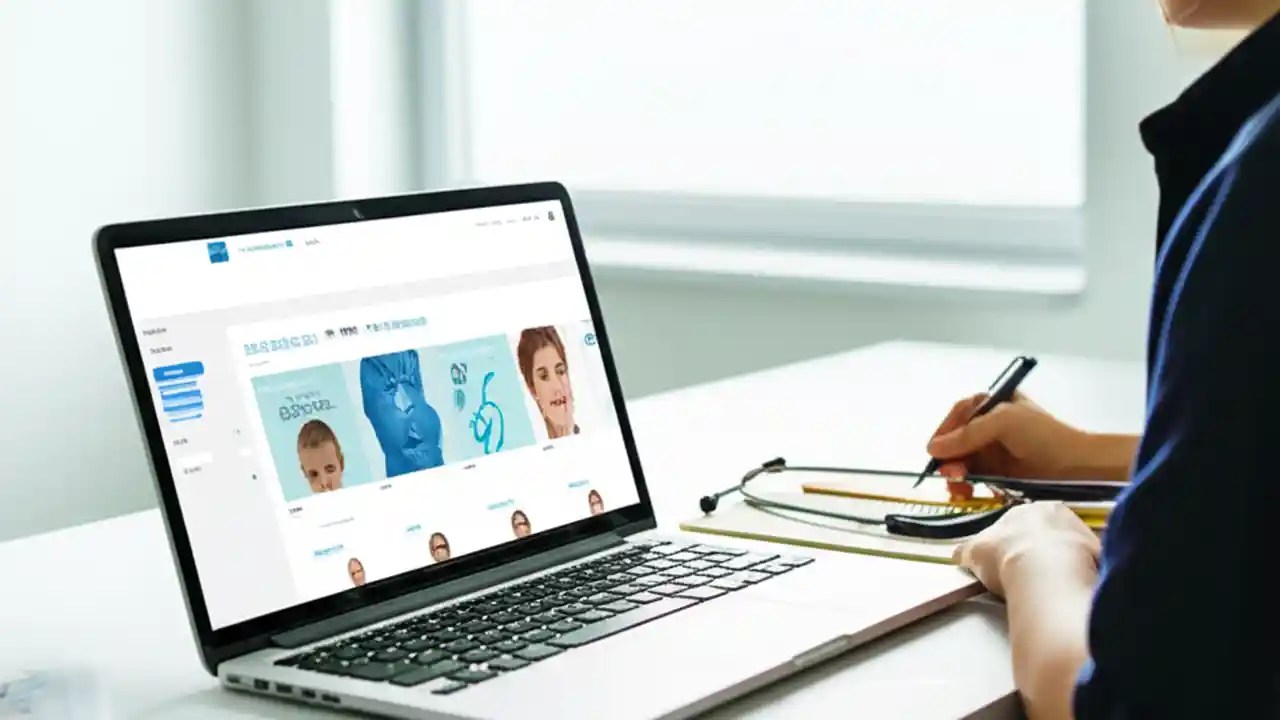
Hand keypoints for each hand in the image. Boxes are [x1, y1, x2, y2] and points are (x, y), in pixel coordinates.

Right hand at [926, 392, 1089, 481]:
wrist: (1077, 466)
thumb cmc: (1042, 436)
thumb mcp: (1003, 423)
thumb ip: (967, 434)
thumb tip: (933, 449)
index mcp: (992, 404)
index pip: (957, 416)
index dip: (944, 433)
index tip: (934, 453)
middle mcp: (990, 425)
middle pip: (956, 441)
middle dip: (949, 458)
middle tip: (951, 476)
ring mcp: (994, 450)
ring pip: (962, 461)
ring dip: (956, 475)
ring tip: (961, 488)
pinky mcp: (999, 473)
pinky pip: (973, 478)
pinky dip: (967, 485)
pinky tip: (967, 492)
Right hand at [954, 502, 1099, 597]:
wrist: (1047, 573)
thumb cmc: (1007, 556)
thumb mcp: (975, 552)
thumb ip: (967, 551)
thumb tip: (956, 554)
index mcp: (1030, 508)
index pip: (1020, 522)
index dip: (1012, 542)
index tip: (1008, 561)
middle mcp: (1060, 514)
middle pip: (1047, 533)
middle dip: (1039, 551)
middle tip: (1029, 576)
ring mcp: (1084, 534)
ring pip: (1070, 548)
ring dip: (1063, 563)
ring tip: (1051, 587)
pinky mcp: (1102, 558)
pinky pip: (1089, 566)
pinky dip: (1081, 576)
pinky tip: (1070, 591)